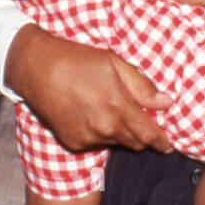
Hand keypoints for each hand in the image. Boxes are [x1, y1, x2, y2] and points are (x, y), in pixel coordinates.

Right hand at [4, 23, 174, 153]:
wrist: (36, 69)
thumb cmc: (77, 60)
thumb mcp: (114, 63)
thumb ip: (142, 86)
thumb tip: (166, 102)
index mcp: (118, 107)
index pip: (149, 134)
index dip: (162, 141)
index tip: (169, 145)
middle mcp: (104, 128)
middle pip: (135, 143)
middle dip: (143, 136)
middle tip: (143, 123)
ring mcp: (87, 138)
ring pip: (116, 143)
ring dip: (121, 134)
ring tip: (111, 112)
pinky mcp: (73, 143)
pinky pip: (96, 144)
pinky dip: (100, 135)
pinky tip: (92, 115)